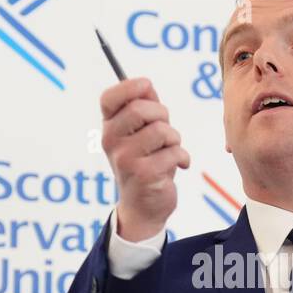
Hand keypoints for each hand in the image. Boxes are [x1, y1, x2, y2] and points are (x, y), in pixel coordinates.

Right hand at [99, 77, 189, 240]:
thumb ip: (144, 107)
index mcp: (108, 127)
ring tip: (171, 150)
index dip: (129, 86)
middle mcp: (111, 141)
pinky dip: (183, 158)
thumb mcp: (141, 134)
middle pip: (140, 109)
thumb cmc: (146, 162)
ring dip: (175, 139)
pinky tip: (178, 166)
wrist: (143, 207)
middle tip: (166, 130)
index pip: (108, 98)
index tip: (147, 86)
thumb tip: (146, 86)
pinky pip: (174, 152)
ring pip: (162, 131)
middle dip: (162, 114)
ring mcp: (125, 158)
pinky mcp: (143, 174)